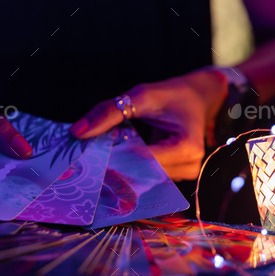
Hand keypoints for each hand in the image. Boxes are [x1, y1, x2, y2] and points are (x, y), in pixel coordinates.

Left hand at [70, 67, 228, 179]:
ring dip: (122, 171)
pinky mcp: (176, 177)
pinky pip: (149, 178)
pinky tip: (116, 164)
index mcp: (186, 147)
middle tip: (87, 162)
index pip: (143, 161)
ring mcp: (184, 174)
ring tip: (101, 161)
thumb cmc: (173, 95)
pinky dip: (132, 171)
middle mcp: (189, 166)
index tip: (88, 157)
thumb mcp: (142, 95)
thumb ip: (109, 112)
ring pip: (144, 180)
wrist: (198, 99)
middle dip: (116, 167)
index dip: (116, 159)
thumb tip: (77, 132)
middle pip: (143, 175)